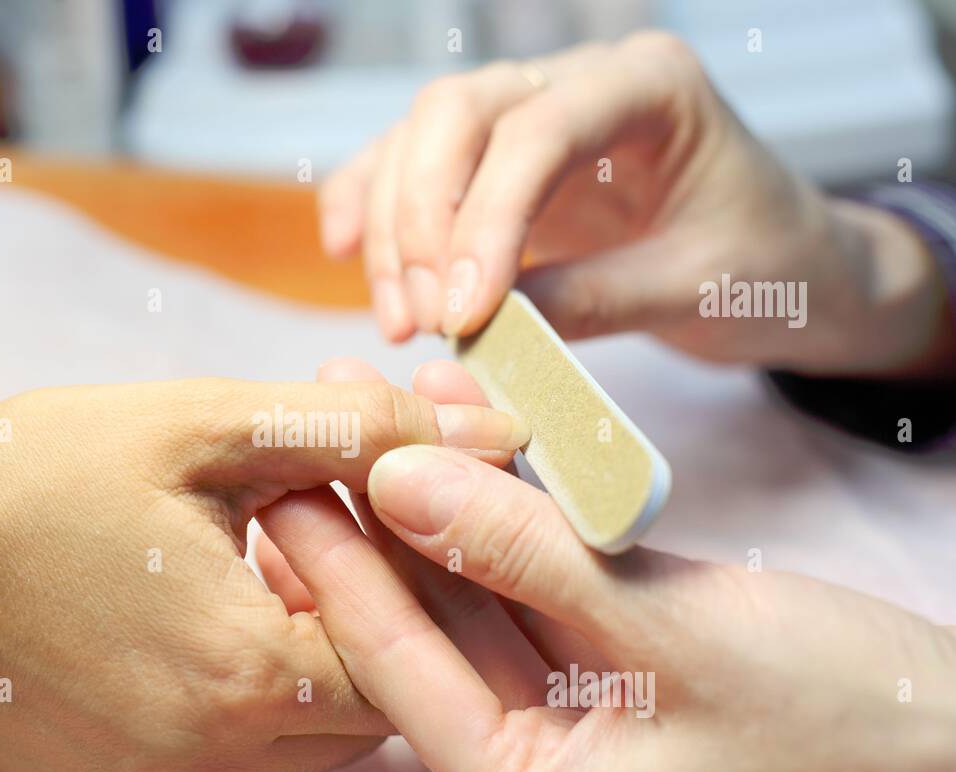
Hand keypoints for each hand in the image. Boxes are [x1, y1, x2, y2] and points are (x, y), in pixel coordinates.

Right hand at [0, 377, 523, 771]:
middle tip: (334, 545)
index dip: (422, 588)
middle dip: (369, 629)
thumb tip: (494, 431)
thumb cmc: (45, 471)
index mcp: (245, 669)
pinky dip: (239, 715)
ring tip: (261, 583)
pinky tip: (199, 637)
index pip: (409, 658)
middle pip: (362, 716)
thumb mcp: (209, 424)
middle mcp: (206, 759)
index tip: (403, 528)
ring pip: (299, 752)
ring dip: (306, 674)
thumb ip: (364, 432)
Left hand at [260, 361, 955, 771]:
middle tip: (313, 423)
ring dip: (438, 492)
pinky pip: (544, 570)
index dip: (331, 571)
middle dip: (372, 516)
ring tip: (380, 398)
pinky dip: (515, 501)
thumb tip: (400, 482)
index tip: (276, 486)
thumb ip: (525, 559)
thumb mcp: (676, 641)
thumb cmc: (848, 730)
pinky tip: (476, 426)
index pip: (398, 670)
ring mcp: (583, 703)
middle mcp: (542, 759)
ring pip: (483, 586)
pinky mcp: (625, 652)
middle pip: (428, 622)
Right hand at [319, 32, 949, 376]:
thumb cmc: (769, 268)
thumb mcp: (696, 290)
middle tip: (423, 319)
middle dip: (421, 219)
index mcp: (650, 86)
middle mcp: (579, 81)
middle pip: (456, 113)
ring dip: (390, 229)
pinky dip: (371, 205)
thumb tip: (483, 329)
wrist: (787, 272)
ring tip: (398, 320)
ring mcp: (532, 116)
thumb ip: (593, 301)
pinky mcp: (501, 167)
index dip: (485, 221)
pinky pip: (416, 168)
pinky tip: (343, 252)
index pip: (538, 129)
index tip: (462, 314)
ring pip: (422, 139)